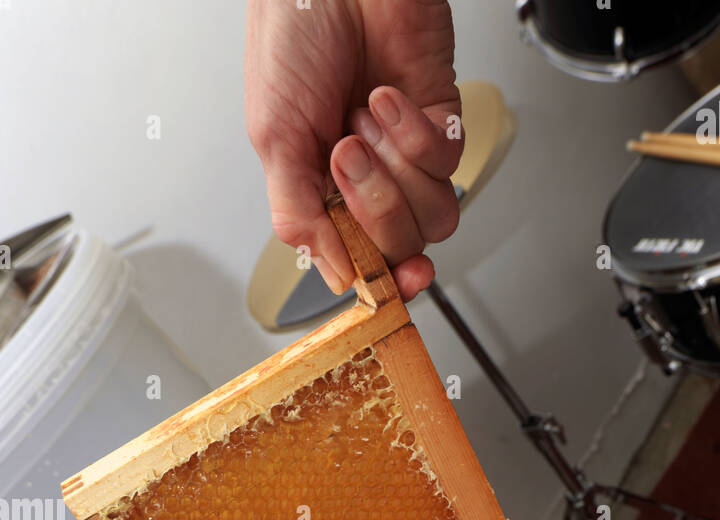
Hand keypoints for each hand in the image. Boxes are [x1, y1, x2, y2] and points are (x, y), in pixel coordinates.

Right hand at [245, 0, 462, 300]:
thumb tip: (335, 275)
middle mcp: (369, 178)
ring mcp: (406, 151)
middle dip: (375, 206)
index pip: (363, 261)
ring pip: (433, 214)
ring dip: (397, 173)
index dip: (379, 279)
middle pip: (401, 244)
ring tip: (363, 121)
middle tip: (346, 153)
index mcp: (322, 191)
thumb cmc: (291, 36)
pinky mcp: (440, 118)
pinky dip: (415, 133)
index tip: (382, 283)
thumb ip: (298, 216)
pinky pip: (446, 160)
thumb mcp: (272, 137)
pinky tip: (387, 98)